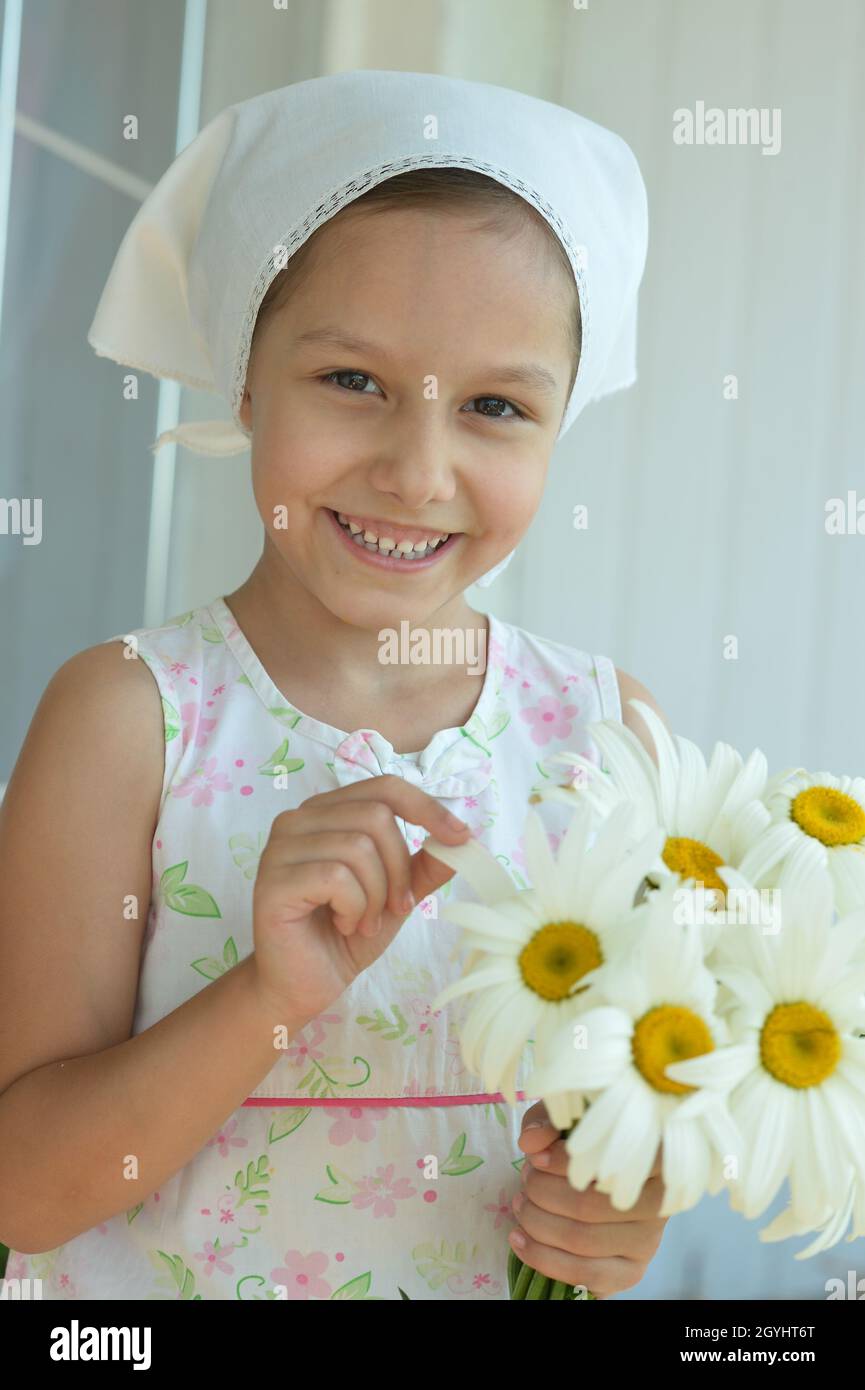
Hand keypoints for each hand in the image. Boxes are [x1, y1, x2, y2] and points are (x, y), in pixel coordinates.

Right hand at [252, 774, 471, 1017]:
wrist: (303, 984)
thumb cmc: (344, 935)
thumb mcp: (395, 894)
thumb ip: (423, 864)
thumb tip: (464, 839)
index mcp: (326, 813)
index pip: (384, 788)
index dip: (426, 808)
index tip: (460, 838)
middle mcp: (297, 820)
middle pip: (376, 817)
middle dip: (399, 869)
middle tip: (395, 907)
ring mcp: (279, 848)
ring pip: (358, 848)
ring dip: (375, 896)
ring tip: (363, 921)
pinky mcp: (273, 881)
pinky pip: (335, 877)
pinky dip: (353, 907)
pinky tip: (342, 924)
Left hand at [510, 1100, 667, 1297]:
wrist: (602, 1186)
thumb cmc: (585, 1147)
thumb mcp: (567, 1123)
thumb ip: (548, 1122)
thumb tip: (531, 1142)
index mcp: (656, 1157)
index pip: (610, 1161)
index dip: (564, 1162)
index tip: (535, 1157)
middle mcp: (661, 1202)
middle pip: (589, 1204)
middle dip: (542, 1192)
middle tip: (525, 1178)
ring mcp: (649, 1242)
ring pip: (581, 1240)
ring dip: (537, 1222)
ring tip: (520, 1204)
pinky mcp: (632, 1273)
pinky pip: (583, 1275)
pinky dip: (542, 1257)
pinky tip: (519, 1239)